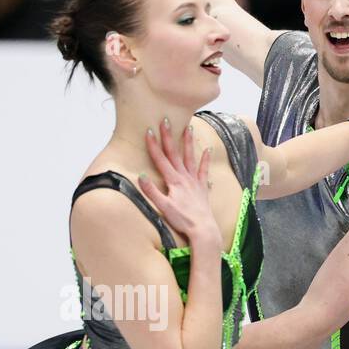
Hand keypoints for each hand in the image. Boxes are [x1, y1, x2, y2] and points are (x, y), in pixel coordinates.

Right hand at [137, 118, 218, 247]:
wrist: (203, 228)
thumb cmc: (182, 219)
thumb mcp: (163, 207)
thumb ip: (152, 191)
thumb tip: (141, 176)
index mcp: (173, 181)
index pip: (160, 159)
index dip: (153, 145)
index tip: (148, 131)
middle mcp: (184, 177)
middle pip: (174, 153)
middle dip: (168, 136)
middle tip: (165, 120)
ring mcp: (194, 181)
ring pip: (190, 157)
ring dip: (188, 142)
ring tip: (188, 127)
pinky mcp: (202, 187)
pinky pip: (203, 170)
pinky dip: (204, 159)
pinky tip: (207, 150)